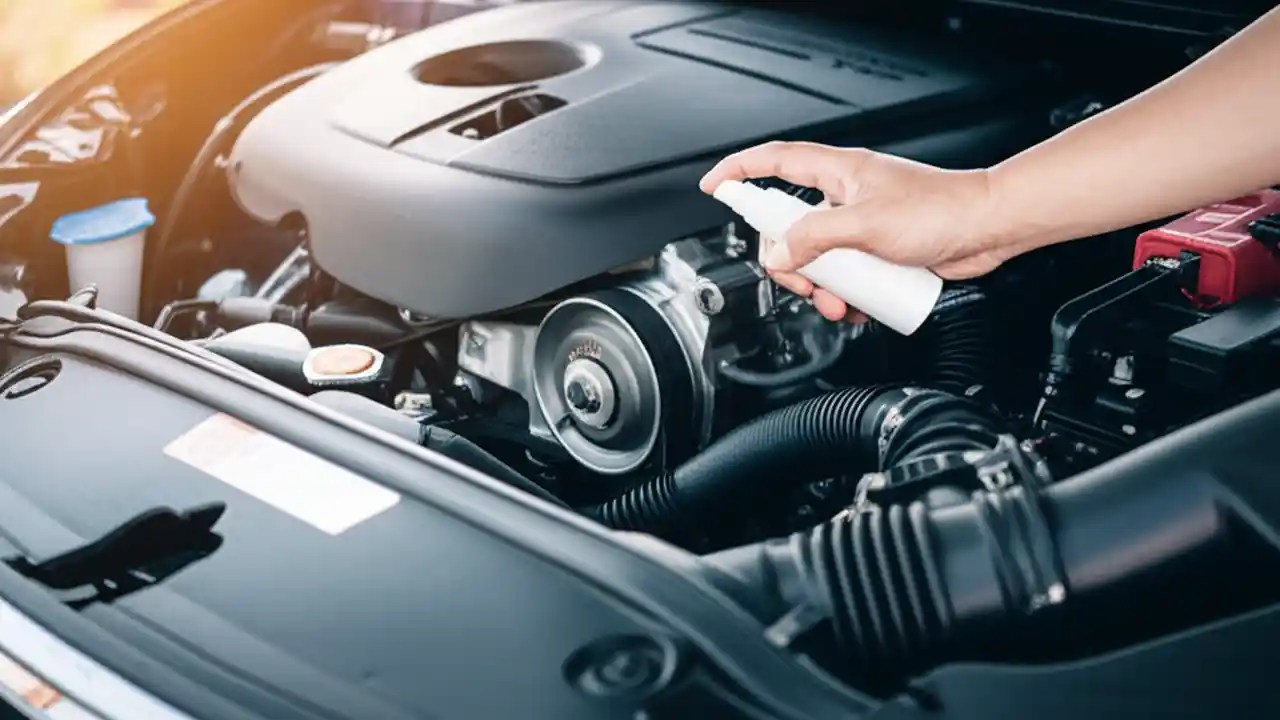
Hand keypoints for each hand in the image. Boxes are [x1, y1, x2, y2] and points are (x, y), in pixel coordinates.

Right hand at [700, 142, 1012, 321]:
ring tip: (839, 305)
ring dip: (820, 288)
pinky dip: (845, 294)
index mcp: (839, 173)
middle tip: (805, 284)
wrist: (988, 229)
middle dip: (791, 264)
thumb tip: (780, 253)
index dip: (739, 171)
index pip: (775, 161)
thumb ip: (816, 236)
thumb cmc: (941, 211)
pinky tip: (859, 307)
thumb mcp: (866, 224)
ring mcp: (860, 224)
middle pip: (790, 227)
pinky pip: (845, 274)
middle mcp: (845, 195)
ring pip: (817, 258)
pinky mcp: (877, 251)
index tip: (713, 187)